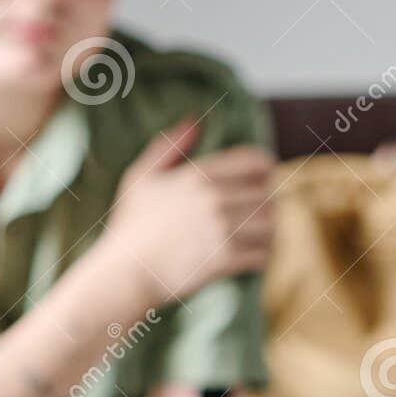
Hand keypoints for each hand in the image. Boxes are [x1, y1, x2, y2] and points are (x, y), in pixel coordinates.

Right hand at [101, 119, 274, 305]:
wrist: (124, 274)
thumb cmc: (130, 227)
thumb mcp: (141, 177)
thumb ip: (168, 146)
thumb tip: (194, 121)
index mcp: (198, 175)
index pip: (258, 161)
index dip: (265, 171)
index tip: (260, 183)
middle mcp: (213, 198)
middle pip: (269, 194)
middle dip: (267, 205)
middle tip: (257, 217)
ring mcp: (220, 230)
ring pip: (271, 225)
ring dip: (268, 232)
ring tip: (257, 238)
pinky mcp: (224, 260)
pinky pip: (263, 255)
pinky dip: (262, 258)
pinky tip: (251, 259)